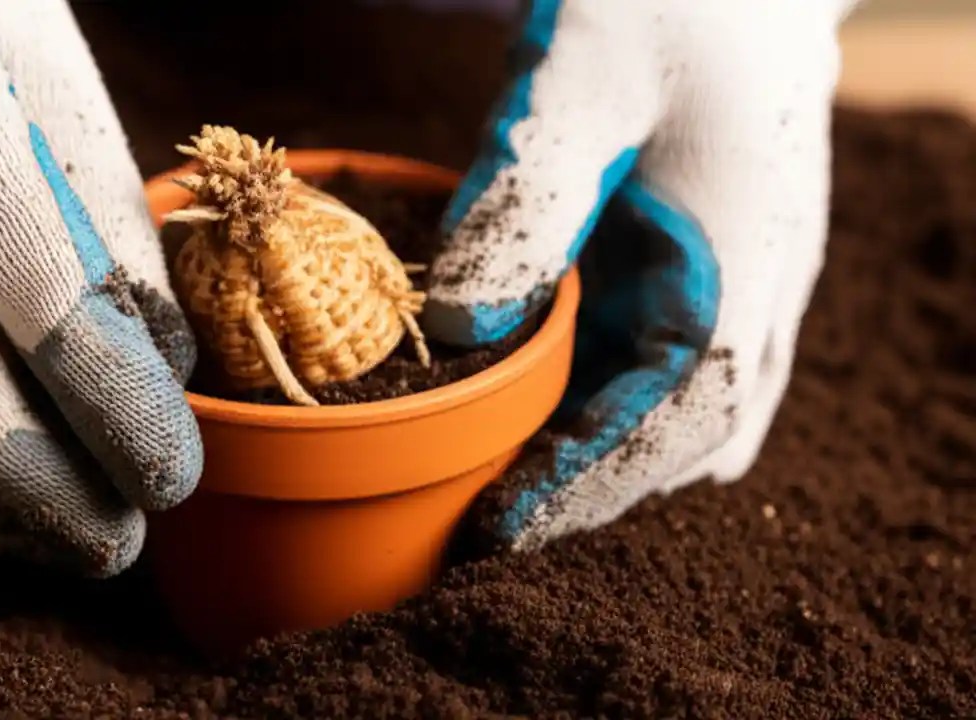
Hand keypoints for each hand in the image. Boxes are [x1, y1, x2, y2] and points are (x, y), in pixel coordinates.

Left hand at [424, 0, 861, 550]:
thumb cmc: (663, 6)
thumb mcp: (578, 83)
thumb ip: (523, 203)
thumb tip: (453, 326)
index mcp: (741, 267)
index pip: (674, 420)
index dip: (587, 486)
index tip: (498, 532)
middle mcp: (756, 297)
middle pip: (684, 441)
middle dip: (590, 487)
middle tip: (478, 517)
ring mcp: (741, 288)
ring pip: (680, 415)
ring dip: (600, 453)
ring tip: (495, 475)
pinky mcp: (710, 273)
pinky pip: (664, 368)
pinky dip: (603, 403)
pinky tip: (530, 400)